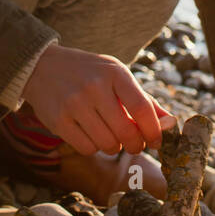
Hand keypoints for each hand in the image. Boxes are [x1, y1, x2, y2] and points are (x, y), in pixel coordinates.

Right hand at [22, 44, 176, 157]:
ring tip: (110, 136)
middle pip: (126, 132)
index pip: (142, 107)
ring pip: (107, 144)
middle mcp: (94, 87)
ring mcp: (74, 104)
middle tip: (135, 145)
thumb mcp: (118, 76)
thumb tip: (171, 123)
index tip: (156, 141)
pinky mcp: (58, 120)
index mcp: (115, 73)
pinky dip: (93, 147)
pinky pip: (86, 148)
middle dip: (135, 145)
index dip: (153, 130)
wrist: (43, 67)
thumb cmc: (90, 74)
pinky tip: (91, 135)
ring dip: (114, 147)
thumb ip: (145, 100)